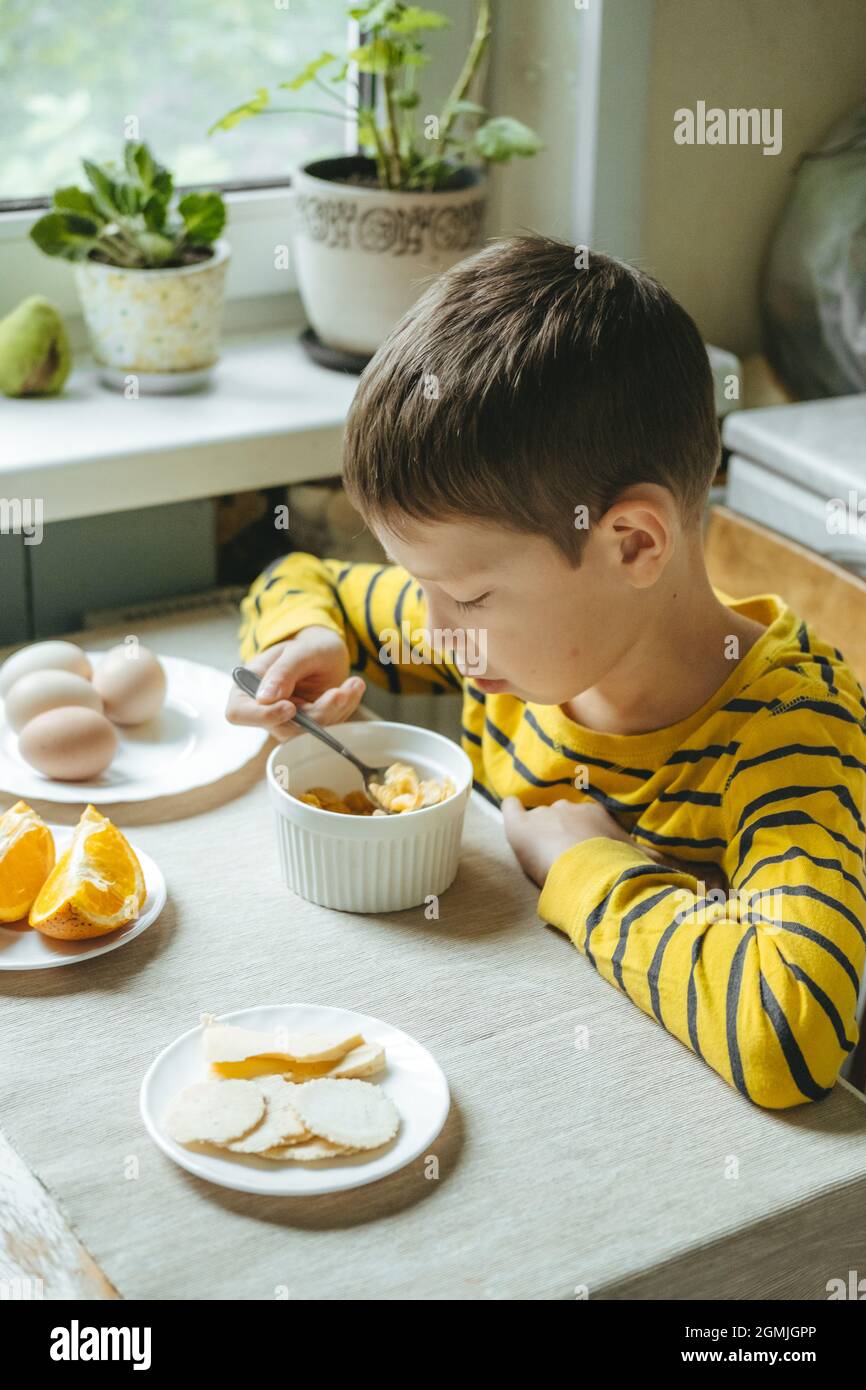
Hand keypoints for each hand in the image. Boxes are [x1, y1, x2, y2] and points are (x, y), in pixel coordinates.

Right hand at [225, 626, 364, 741]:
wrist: (327, 651)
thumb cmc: (309, 646)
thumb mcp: (299, 651)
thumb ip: (282, 672)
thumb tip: (264, 699)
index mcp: (248, 686)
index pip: (239, 713)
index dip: (263, 716)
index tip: (291, 707)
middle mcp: (264, 708)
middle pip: (283, 728)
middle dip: (317, 713)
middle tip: (340, 693)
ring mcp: (286, 720)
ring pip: (308, 732)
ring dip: (335, 710)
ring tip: (353, 685)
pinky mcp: (307, 726)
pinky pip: (326, 727)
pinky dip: (343, 709)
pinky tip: (353, 688)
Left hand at [502, 796, 727, 892]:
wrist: (591, 875)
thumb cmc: (621, 873)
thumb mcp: (651, 872)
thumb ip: (671, 874)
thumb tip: (710, 888)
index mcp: (604, 819)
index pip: (594, 821)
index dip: (591, 837)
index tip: (592, 850)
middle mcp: (577, 810)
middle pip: (567, 816)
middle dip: (566, 832)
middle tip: (568, 854)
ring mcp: (547, 816)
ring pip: (542, 818)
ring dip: (542, 831)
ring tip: (542, 845)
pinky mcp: (522, 827)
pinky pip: (513, 808)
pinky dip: (512, 809)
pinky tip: (510, 808)